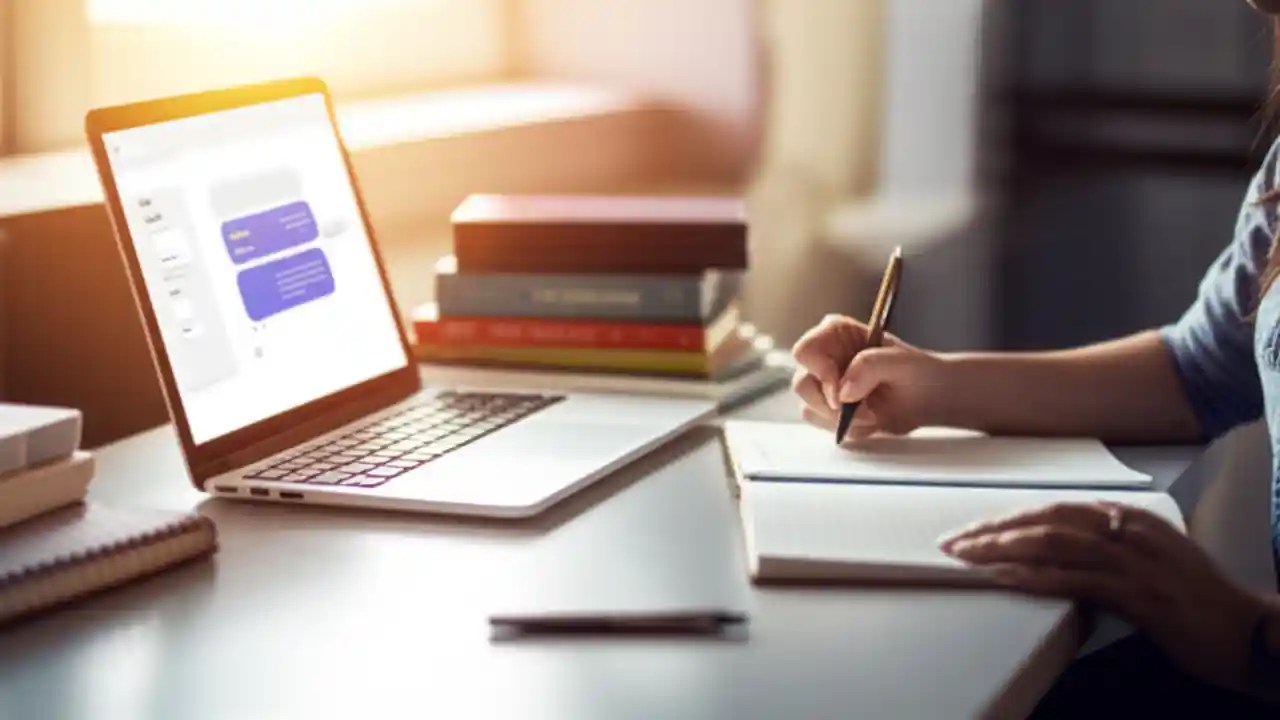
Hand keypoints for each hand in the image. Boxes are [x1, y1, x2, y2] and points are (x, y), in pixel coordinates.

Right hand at [790, 314, 951, 440]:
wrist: (930, 399)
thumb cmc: (919, 372)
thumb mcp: (900, 362)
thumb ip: (869, 366)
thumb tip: (843, 390)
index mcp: (836, 333)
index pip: (806, 351)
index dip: (820, 374)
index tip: (842, 395)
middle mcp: (824, 356)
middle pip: (802, 384)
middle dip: (833, 405)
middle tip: (865, 410)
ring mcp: (823, 384)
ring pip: (809, 407)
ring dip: (842, 419)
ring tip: (873, 415)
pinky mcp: (828, 407)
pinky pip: (821, 423)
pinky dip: (846, 428)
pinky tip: (868, 421)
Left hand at [939, 502, 1270, 689]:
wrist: (1244, 631)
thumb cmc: (1196, 600)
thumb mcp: (1149, 559)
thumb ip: (1108, 547)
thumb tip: (1057, 550)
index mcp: (1130, 517)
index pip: (1055, 508)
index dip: (1009, 517)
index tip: (974, 528)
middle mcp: (1128, 529)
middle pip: (1045, 519)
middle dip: (994, 528)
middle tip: (954, 541)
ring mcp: (1132, 560)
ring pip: (1052, 543)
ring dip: (1001, 549)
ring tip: (965, 557)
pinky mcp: (1136, 593)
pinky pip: (1073, 579)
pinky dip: (1032, 577)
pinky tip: (1003, 578)